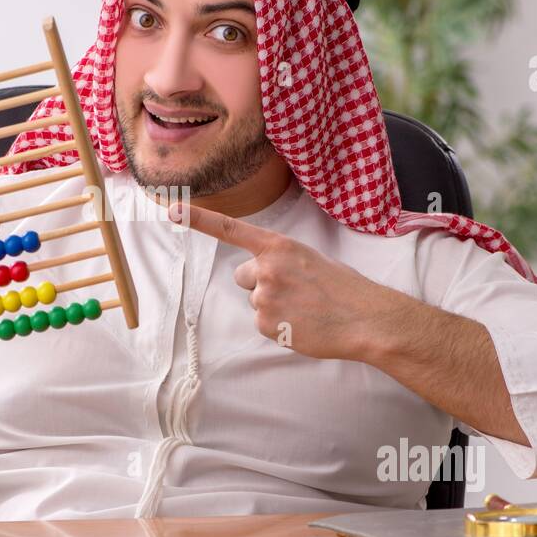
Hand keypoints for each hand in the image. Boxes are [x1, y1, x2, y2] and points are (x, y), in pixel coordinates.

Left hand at [170, 202, 405, 361]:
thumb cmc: (344, 287)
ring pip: (256, 302)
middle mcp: (266, 268)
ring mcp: (264, 297)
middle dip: (262, 284)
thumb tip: (264, 277)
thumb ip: (281, 261)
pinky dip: (281, 326)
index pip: (230, 229)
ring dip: (275, 307)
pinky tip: (304, 324)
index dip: (198, 219)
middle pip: (244, 277)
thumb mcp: (311, 259)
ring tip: (306, 309)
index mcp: (279, 246)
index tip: (171, 210)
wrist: (365, 318)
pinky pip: (264, 324)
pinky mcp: (266, 324)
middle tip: (296, 292)